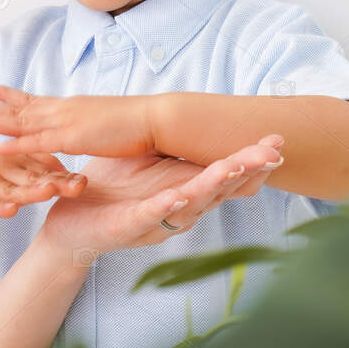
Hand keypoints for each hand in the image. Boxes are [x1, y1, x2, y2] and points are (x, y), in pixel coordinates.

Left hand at [0, 84, 156, 156]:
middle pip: (20, 107)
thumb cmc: (137, 123)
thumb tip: (84, 126)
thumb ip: (88, 124)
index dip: (11, 95)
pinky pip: (39, 143)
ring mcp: (66, 123)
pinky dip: (17, 145)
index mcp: (71, 106)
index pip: (35, 99)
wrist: (155, 118)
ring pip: (22, 122)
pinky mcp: (73, 139)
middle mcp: (63, 110)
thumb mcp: (104, 121)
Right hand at [0, 141, 86, 217]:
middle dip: (57, 184)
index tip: (86, 182)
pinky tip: (11, 211)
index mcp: (18, 168)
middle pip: (35, 180)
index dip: (65, 178)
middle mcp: (6, 174)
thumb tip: (63, 173)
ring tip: (49, 192)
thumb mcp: (10, 168)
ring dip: (32, 191)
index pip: (46, 174)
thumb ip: (35, 168)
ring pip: (13, 190)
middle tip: (79, 186)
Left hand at [36, 135, 283, 262]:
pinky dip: (164, 206)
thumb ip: (174, 147)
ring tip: (234, 165)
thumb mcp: (147, 162)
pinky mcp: (126, 227)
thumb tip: (202, 119)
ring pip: (191, 202)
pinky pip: (148, 215)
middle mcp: (178, 208)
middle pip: (219, 188)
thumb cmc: (112, 191)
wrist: (71, 226)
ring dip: (213, 184)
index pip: (225, 174)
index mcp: (185, 188)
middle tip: (273, 153)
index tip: (277, 143)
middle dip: (246, 169)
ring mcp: (155, 220)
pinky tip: (178, 194)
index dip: (252, 161)